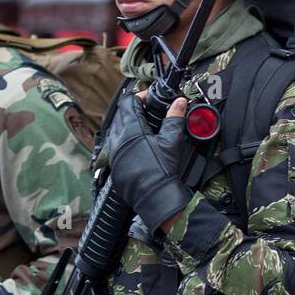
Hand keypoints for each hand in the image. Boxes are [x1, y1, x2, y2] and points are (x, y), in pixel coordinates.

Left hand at [107, 93, 190, 233]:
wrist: (155, 197)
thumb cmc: (162, 170)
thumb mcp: (172, 141)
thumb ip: (174, 119)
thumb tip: (180, 102)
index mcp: (131, 130)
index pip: (129, 102)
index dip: (140, 97)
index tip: (149, 98)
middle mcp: (118, 140)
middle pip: (120, 114)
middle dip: (133, 109)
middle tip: (147, 111)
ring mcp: (114, 153)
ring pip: (115, 130)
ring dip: (125, 124)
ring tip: (141, 127)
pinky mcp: (114, 165)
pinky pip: (114, 146)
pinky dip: (123, 140)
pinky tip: (135, 145)